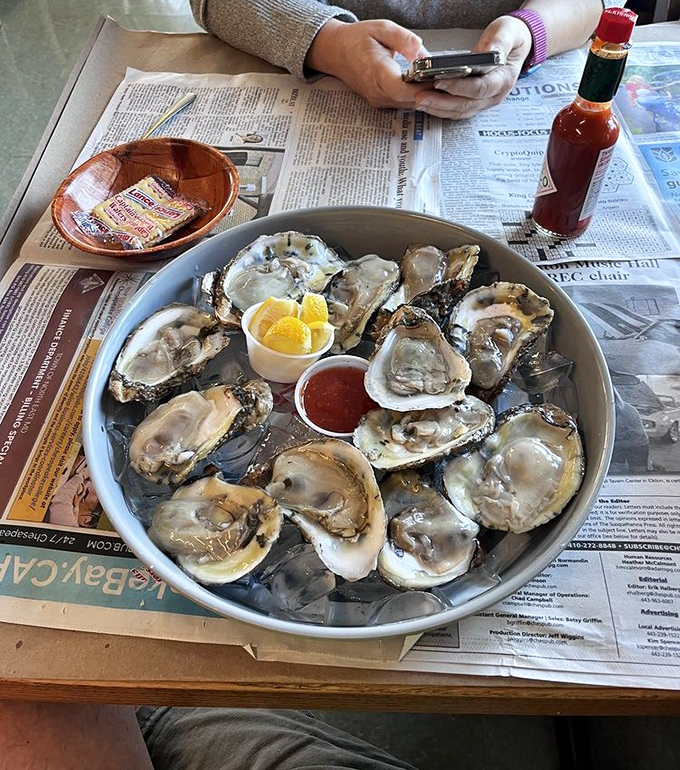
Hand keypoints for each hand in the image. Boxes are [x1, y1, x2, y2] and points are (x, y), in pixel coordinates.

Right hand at [306, 19, 432, 108]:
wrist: (337, 53)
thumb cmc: (357, 39)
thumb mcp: (381, 28)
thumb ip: (404, 39)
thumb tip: (422, 50)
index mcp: (376, 71)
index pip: (401, 89)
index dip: (421, 88)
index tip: (437, 79)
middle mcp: (377, 91)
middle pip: (410, 100)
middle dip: (430, 92)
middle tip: (449, 80)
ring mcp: (379, 100)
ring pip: (409, 105)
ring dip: (425, 96)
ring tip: (441, 81)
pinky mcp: (381, 103)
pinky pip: (403, 104)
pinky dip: (417, 96)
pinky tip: (426, 85)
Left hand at [414, 16, 531, 119]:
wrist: (514, 46)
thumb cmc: (509, 38)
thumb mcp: (507, 32)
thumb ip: (499, 43)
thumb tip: (490, 53)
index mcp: (503, 80)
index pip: (479, 88)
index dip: (458, 87)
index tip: (439, 81)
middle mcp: (493, 96)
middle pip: (465, 104)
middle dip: (441, 102)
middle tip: (420, 97)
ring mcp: (483, 102)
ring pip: (458, 111)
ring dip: (437, 108)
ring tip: (418, 101)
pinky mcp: (474, 103)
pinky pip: (455, 110)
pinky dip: (440, 108)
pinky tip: (426, 103)